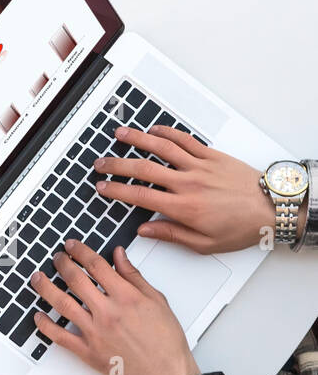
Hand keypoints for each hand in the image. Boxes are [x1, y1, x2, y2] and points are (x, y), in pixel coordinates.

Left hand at [31, 240, 198, 374]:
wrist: (166, 374)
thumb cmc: (165, 340)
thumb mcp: (157, 301)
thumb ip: (134, 276)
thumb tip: (118, 255)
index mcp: (126, 298)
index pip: (96, 265)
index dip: (80, 251)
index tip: (71, 245)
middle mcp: (107, 312)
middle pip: (75, 280)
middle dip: (62, 264)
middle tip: (56, 258)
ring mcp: (95, 332)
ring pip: (62, 304)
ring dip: (46, 288)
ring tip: (38, 278)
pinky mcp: (88, 351)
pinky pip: (60, 336)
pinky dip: (46, 325)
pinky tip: (38, 315)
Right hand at [93, 125, 275, 253]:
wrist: (274, 208)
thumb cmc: (243, 227)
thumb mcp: (206, 244)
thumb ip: (172, 235)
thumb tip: (146, 230)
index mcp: (185, 207)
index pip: (140, 196)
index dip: (116, 190)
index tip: (102, 187)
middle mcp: (188, 183)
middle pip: (143, 168)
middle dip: (116, 165)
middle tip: (100, 163)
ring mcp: (200, 166)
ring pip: (161, 147)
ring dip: (137, 139)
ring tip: (119, 135)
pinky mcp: (212, 156)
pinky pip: (185, 140)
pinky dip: (167, 132)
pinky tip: (154, 130)